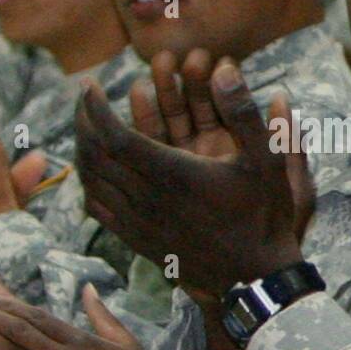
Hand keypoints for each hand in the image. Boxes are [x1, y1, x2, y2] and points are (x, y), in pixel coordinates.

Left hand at [76, 60, 309, 297]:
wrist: (256, 279)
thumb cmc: (265, 216)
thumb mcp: (268, 160)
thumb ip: (244, 112)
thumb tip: (224, 70)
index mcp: (174, 175)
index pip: (113, 136)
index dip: (95, 108)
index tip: (90, 86)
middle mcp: (149, 200)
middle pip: (94, 156)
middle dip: (82, 122)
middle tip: (83, 101)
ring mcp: (140, 224)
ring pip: (91, 183)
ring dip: (82, 151)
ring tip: (85, 129)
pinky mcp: (139, 242)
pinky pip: (99, 210)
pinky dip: (88, 185)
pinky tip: (93, 172)